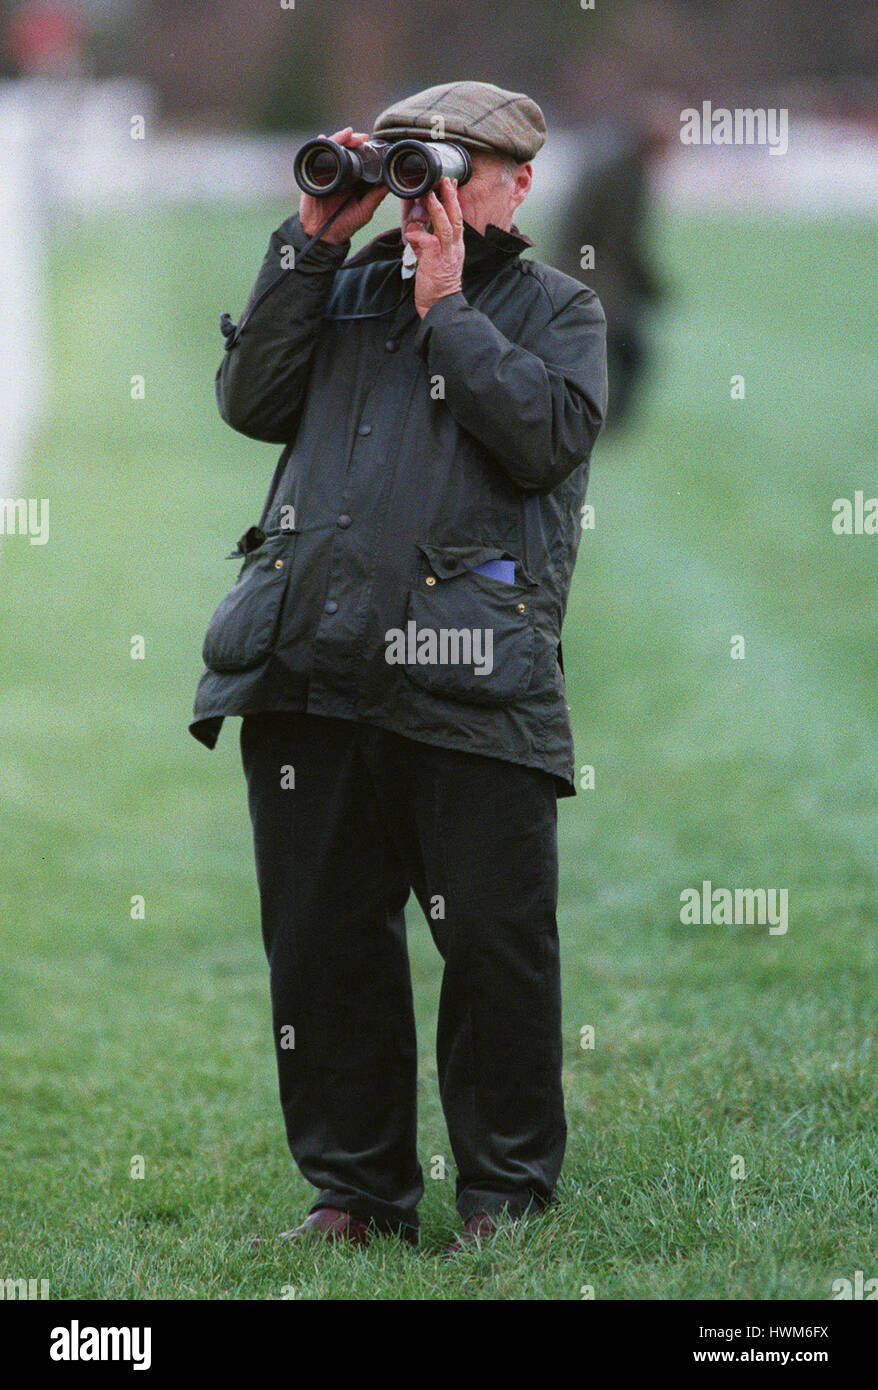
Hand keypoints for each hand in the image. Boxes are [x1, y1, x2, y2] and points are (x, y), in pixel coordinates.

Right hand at [298, 128, 388, 244]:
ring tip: (348, 134)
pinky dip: (321, 145)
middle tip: (362, 138)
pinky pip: (317, 156)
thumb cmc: (344, 225)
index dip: (365, 148)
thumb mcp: (365, 211)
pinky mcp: (314, 174)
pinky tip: (324, 138)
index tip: (371, 142)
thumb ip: (376, 197)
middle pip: (346, 149)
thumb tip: (389, 182)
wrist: (322, 235)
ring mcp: (327, 172)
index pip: (360, 158)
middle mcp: (341, 173)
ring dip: (340, 138)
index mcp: (354, 180)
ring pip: (333, 149)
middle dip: (354, 140)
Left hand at [404, 178, 464, 318]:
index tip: (450, 184)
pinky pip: (426, 242)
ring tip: (431, 195)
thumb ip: (424, 243)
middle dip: (451, 198)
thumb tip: (414, 230)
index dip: (454, 201)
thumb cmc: (437, 285)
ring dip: (438, 210)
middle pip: (456, 217)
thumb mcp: (431, 260)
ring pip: (446, 226)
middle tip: (446, 180)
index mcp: (455, 246)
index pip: (456, 219)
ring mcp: (446, 254)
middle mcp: (454, 248)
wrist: (440, 306)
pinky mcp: (435, 261)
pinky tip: (410, 232)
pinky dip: (417, 235)